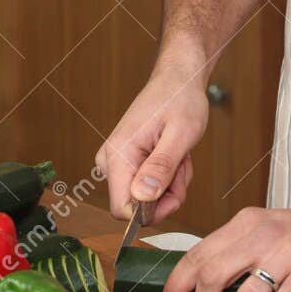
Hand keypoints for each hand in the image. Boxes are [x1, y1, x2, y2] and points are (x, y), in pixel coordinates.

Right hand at [95, 61, 209, 222]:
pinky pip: (147, 186)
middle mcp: (110, 160)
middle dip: (166, 193)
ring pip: (145, 197)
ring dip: (170, 182)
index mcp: (118, 154)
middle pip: (137, 206)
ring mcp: (116, 161)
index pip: (123, 210)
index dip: (152, 211)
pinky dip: (167, 176)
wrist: (177, 79)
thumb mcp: (180, 134)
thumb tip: (142, 197)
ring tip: (178, 154)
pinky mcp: (125, 162)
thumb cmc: (180, 100)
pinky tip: (173, 154)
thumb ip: (161, 167)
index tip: (175, 193)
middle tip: (180, 163)